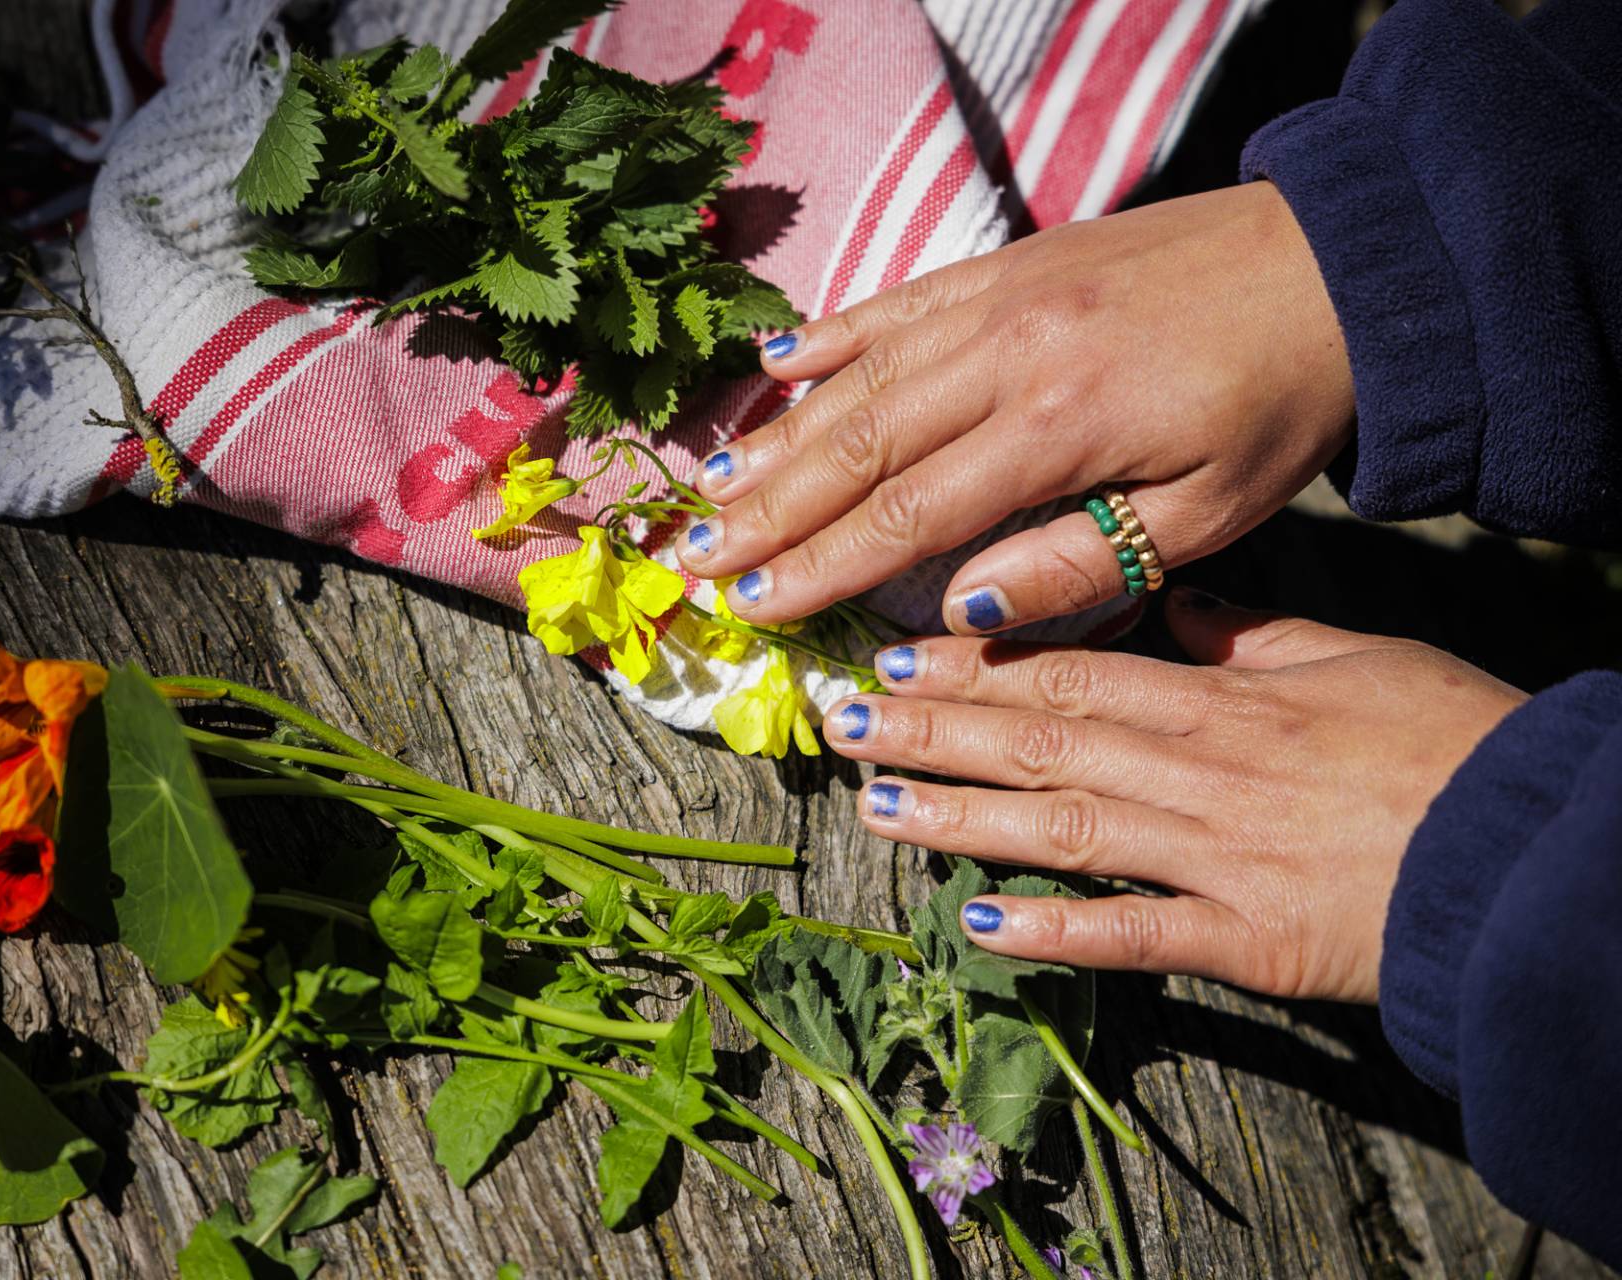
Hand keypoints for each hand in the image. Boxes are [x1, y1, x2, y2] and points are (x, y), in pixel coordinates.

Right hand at [675, 183, 1355, 632]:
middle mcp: (1008, 352)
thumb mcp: (1203, 515)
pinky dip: (831, 338)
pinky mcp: (1007, 263)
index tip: (752, 606)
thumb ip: (1076, 564)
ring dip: (781, 436)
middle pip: (859, 442)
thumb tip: (960, 610)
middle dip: (772, 510)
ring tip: (714, 488)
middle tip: (699, 559)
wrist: (1335, 263)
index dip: (820, 567)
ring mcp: (1000, 296)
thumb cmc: (1276, 405)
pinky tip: (774, 369)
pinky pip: (897, 303)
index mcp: (1059, 427)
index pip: (909, 511)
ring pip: (862, 374)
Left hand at [821, 589, 1524, 1001]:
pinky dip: (1054, 931)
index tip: (897, 655)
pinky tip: (976, 925)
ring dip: (960, 815)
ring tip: (872, 802)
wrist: (1531, 849)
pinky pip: (1133, 935)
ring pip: (1062, 826)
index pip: (1073, 672)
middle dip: (933, 729)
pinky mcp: (1243, 939)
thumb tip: (1176, 602)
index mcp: (1222, 699)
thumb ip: (1251, 636)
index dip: (975, 666)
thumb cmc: (1450, 744)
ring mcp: (1214, 857)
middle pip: (1043, 742)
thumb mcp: (1354, 658)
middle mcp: (1198, 770)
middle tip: (841, 719)